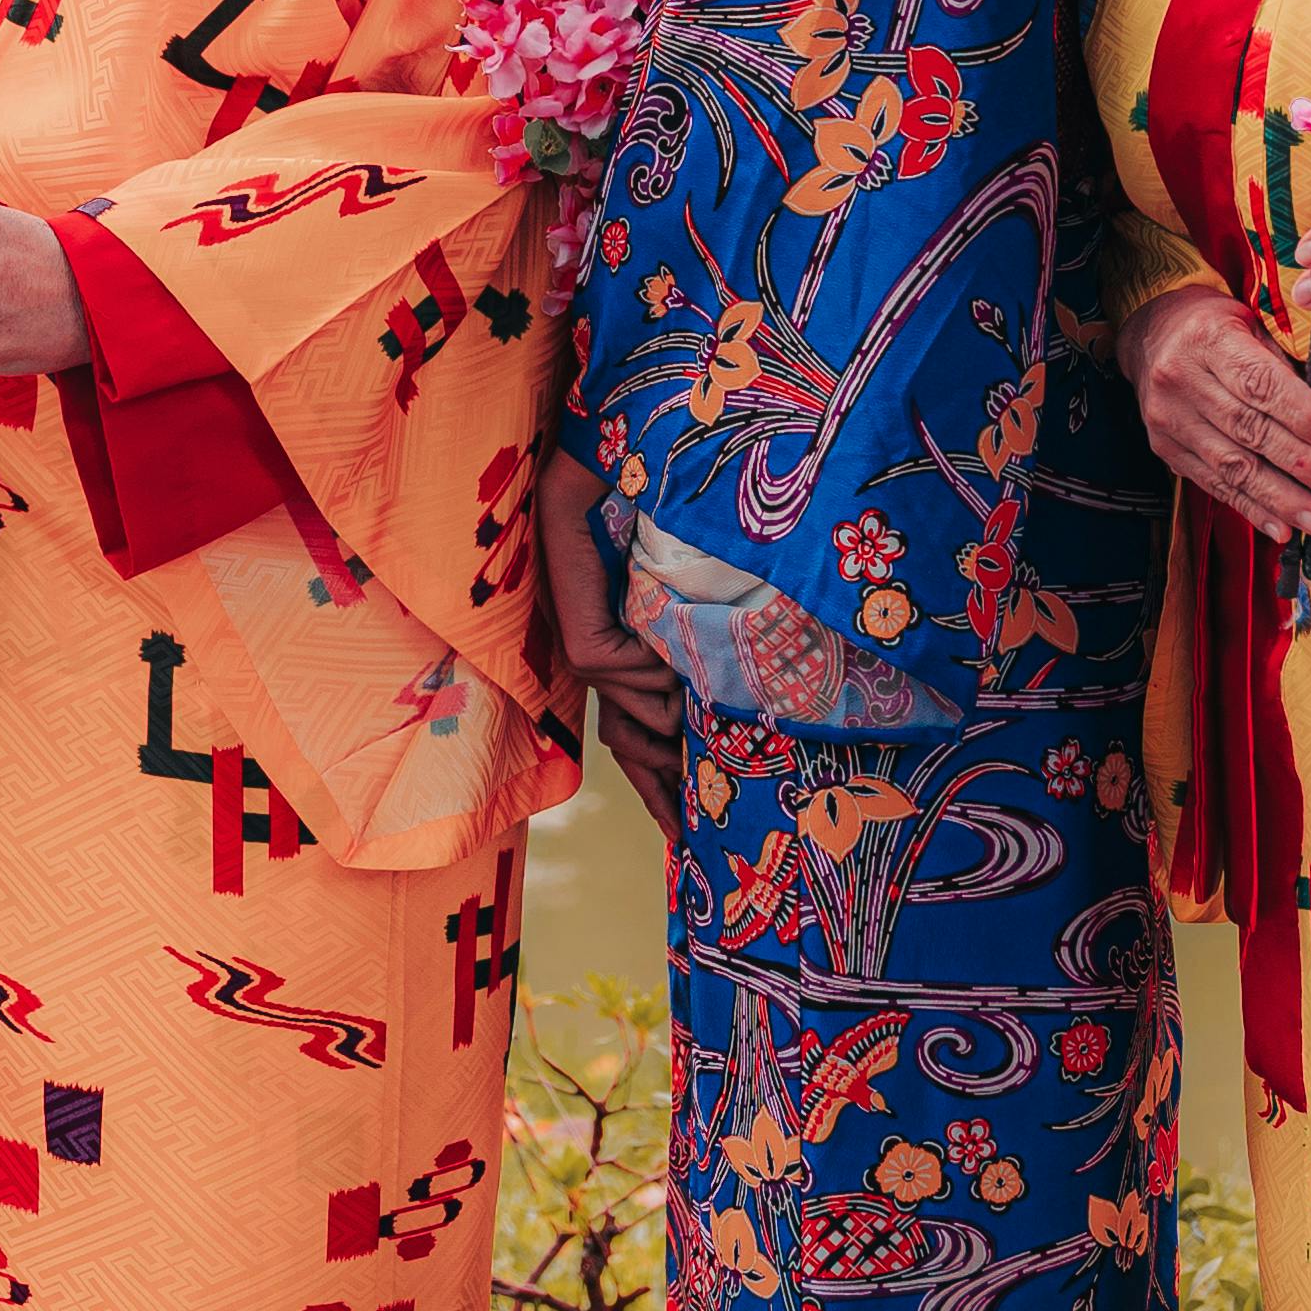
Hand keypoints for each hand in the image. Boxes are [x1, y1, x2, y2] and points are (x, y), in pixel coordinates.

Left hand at [541, 447, 682, 835]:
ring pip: (634, 716)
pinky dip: (653, 665)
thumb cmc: (660, 523)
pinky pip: (628, 675)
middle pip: (627, 748)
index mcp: (625, 658)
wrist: (609, 470)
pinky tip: (665, 641)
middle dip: (664, 787)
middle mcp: (601, 661)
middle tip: (695, 824)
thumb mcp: (694, 601)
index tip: (687, 839)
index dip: (662, 790)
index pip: (637, 740)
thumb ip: (702, 651)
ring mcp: (587, 652)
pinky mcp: (580, 637)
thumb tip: (731, 702)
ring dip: (671, 705)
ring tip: (693, 684)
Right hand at [1123, 282, 1310, 543]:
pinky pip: (1214, 485)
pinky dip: (1251, 509)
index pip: (1259, 383)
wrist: (1151, 337)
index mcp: (1208, 339)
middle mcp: (1181, 379)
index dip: (1301, 414)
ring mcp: (1169, 418)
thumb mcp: (1251, 324)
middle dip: (1299, 463)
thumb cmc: (1215, 329)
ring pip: (1231, 465)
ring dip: (1279, 497)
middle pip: (1247, 428)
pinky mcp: (1165, 449)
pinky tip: (1282, 527)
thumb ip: (1285, 364)